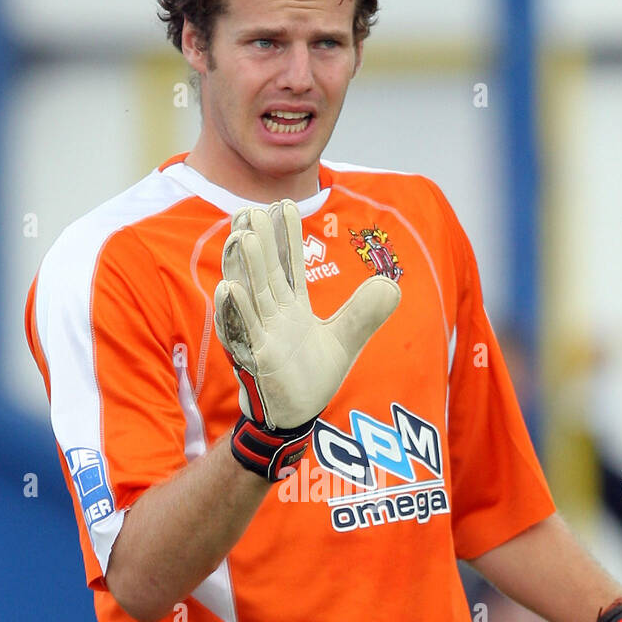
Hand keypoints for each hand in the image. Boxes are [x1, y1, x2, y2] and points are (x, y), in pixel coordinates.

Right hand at [214, 198, 399, 430]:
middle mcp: (271, 316)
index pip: (289, 265)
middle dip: (260, 243)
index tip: (285, 205)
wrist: (293, 416)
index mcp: (291, 307)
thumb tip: (392, 285)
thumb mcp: (343, 341)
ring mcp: (259, 336)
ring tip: (241, 238)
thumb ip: (363, 314)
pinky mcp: (253, 360)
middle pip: (265, 273)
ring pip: (249, 296)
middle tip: (253, 209)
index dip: (288, 237)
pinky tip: (229, 289)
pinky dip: (235, 312)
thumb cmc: (310, 377)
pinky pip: (241, 333)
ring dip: (244, 268)